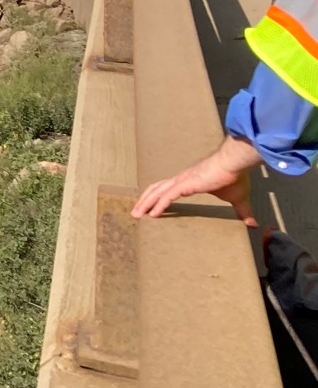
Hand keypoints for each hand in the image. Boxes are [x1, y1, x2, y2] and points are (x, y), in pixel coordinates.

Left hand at [133, 136, 260, 225]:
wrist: (235, 163)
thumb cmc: (235, 177)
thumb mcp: (237, 199)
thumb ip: (242, 211)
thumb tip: (252, 224)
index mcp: (189, 181)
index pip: (167, 189)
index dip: (156, 197)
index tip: (150, 207)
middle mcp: (181, 179)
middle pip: (156, 189)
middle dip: (144, 201)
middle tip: (136, 213)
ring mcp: (182, 180)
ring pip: (157, 192)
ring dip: (145, 203)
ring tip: (137, 215)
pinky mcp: (186, 183)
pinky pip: (167, 196)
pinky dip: (158, 204)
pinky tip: (153, 214)